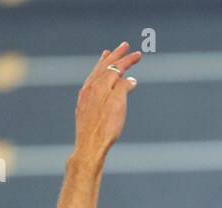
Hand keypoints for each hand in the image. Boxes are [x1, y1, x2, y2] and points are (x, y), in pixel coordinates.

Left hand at [73, 42, 141, 159]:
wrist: (90, 146)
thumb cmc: (106, 128)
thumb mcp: (119, 105)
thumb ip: (124, 88)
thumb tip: (130, 80)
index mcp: (100, 84)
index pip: (116, 67)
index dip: (128, 60)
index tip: (138, 55)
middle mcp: (91, 86)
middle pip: (104, 66)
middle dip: (115, 55)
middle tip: (124, 45)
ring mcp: (85, 95)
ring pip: (95, 73)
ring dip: (104, 62)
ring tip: (107, 54)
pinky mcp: (83, 104)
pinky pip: (90, 82)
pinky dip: (97, 75)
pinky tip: (98, 78)